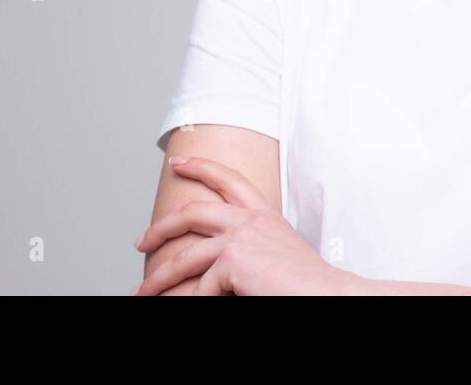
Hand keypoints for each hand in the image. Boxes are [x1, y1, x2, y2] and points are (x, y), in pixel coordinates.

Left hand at [133, 155, 359, 295]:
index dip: (201, 167)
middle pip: (193, 212)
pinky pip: (202, 290)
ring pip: (184, 256)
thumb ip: (250, 250)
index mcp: (265, 215)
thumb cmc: (306, 284)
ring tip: (144, 291)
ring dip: (158, 278)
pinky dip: (198, 302)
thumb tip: (219, 268)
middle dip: (162, 227)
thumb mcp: (275, 256)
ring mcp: (240, 238)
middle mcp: (250, 220)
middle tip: (142, 240)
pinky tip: (202, 307)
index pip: (229, 179)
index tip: (180, 162)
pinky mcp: (232, 261)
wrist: (328, 294)